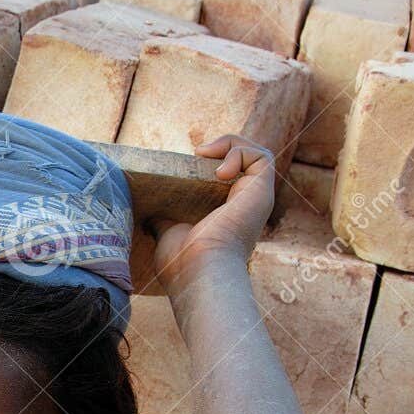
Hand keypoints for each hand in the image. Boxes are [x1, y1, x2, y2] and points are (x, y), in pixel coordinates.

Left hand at [153, 135, 275, 291]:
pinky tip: (219, 170)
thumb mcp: (168, 234)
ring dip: (232, 144)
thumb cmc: (183, 262)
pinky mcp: (261, 190)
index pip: (230, 179)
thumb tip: (152, 217)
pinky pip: (262, 157)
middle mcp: (246, 206)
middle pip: (247, 162)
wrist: (200, 270)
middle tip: (198, 153)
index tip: (189, 160)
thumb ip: (165, 222)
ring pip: (258, 155)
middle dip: (225, 147)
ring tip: (205, 154)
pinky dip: (239, 152)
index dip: (214, 162)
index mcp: (228, 216)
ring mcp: (256, 198)